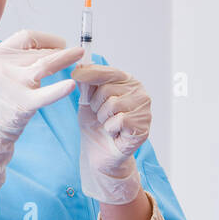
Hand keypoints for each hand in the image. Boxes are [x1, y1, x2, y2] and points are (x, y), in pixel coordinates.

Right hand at [0, 30, 83, 190]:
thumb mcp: (0, 69)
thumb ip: (19, 56)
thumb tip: (52, 46)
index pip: (27, 36)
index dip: (48, 39)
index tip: (61, 44)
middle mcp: (2, 66)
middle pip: (38, 52)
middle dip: (58, 52)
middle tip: (74, 54)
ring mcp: (12, 85)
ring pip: (44, 65)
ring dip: (65, 58)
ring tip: (80, 54)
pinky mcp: (22, 104)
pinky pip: (45, 95)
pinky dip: (58, 90)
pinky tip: (71, 85)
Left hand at [72, 63, 151, 204]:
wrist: (98, 153)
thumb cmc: (95, 125)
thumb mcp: (86, 100)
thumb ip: (86, 84)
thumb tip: (80, 66)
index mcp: (127, 81)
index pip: (108, 71)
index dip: (89, 73)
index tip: (74, 74)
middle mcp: (139, 92)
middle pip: (107, 89)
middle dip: (96, 105)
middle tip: (100, 115)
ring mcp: (144, 109)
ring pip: (113, 105)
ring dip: (103, 118)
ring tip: (107, 124)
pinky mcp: (143, 126)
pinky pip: (119, 120)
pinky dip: (111, 129)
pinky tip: (115, 133)